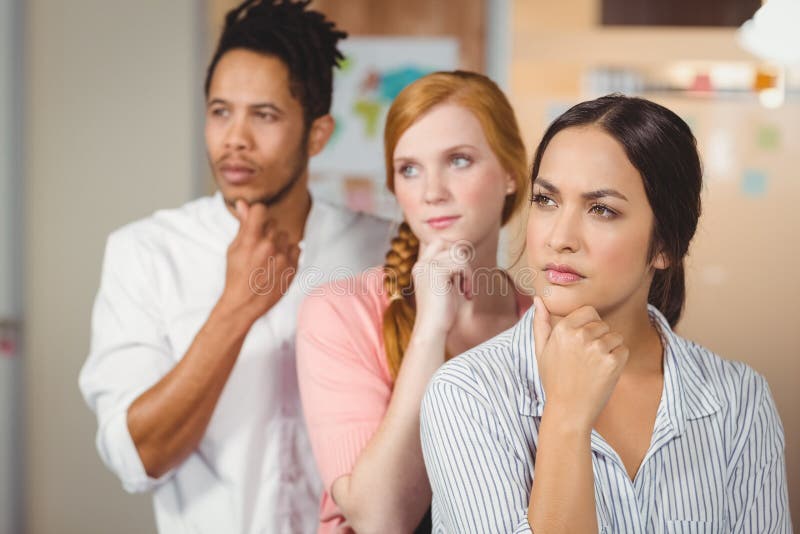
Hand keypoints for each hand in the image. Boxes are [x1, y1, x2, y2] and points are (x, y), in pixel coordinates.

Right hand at [219, 200, 299, 320]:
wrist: (245, 303)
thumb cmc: (236, 274)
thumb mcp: (234, 248)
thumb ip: (242, 225)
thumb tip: (242, 202)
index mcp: (250, 240)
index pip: (260, 209)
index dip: (257, 213)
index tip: (254, 221)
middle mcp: (268, 246)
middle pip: (273, 223)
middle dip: (266, 231)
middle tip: (258, 248)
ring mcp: (282, 257)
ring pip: (285, 235)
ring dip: (278, 242)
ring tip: (267, 257)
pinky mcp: (293, 267)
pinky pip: (296, 247)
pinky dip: (288, 253)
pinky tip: (277, 263)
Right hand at [412, 239, 472, 337]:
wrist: (432, 329)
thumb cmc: (441, 313)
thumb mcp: (445, 286)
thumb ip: (450, 270)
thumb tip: (464, 253)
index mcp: (421, 267)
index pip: (439, 243)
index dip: (454, 253)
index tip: (461, 274)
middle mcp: (422, 264)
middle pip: (450, 245)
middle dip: (463, 261)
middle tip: (464, 281)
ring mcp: (428, 267)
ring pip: (459, 254)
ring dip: (468, 272)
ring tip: (466, 289)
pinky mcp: (437, 272)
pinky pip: (462, 265)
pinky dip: (468, 278)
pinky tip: (466, 294)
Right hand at [533, 296, 627, 430]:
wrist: (568, 411)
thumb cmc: (554, 380)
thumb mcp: (541, 351)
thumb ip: (540, 323)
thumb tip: (538, 298)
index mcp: (562, 328)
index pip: (589, 311)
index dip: (588, 325)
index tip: (582, 343)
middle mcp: (580, 335)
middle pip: (603, 324)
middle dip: (599, 338)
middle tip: (586, 360)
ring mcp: (597, 348)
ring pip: (615, 336)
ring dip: (609, 349)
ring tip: (594, 367)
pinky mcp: (613, 362)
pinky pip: (624, 350)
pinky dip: (618, 361)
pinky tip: (603, 373)